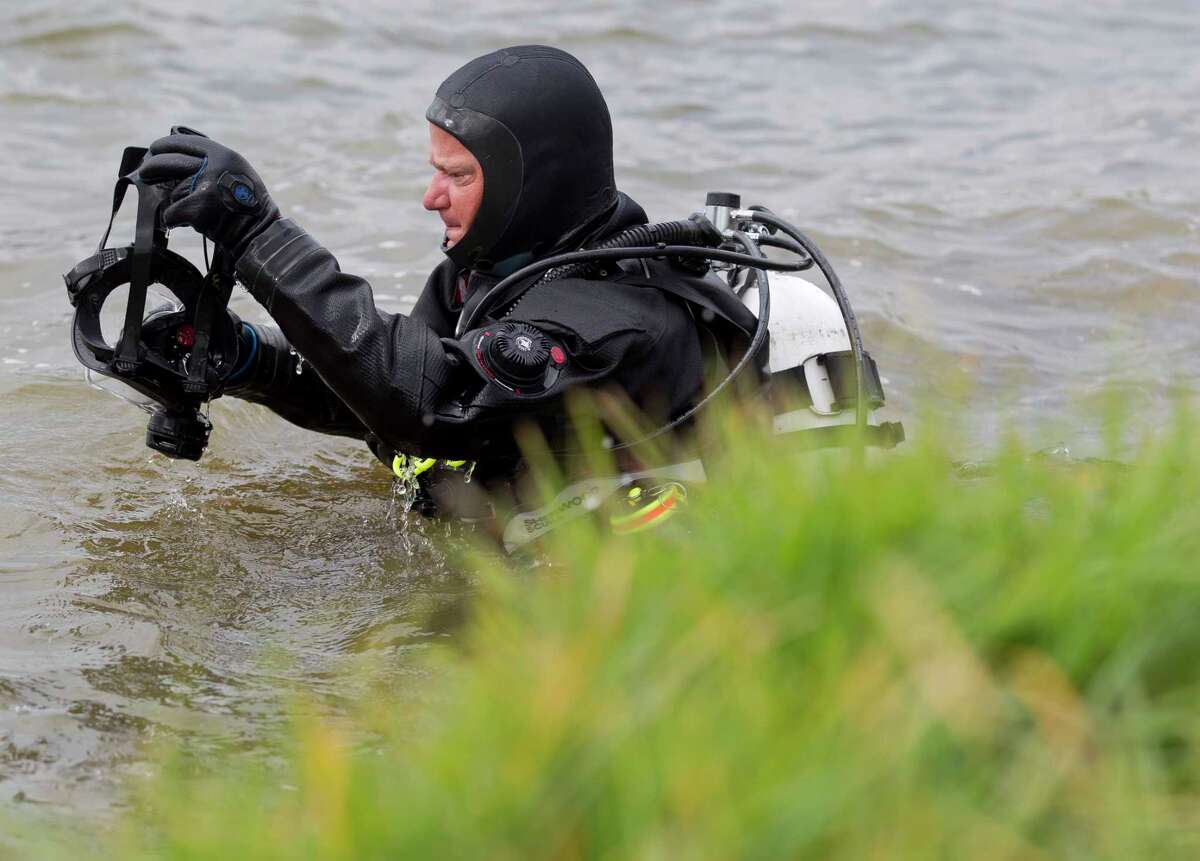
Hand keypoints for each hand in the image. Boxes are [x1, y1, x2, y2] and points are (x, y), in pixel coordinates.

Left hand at [136, 127, 279, 259]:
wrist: (261, 233)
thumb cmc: (249, 206)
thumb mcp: (238, 172)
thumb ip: (214, 162)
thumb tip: (178, 157)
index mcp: (224, 155)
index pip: (185, 142)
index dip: (165, 144)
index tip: (155, 149)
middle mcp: (214, 166)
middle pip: (167, 161)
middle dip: (151, 167)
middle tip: (144, 172)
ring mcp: (205, 187)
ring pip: (171, 191)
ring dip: (175, 202)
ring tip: (193, 211)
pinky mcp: (197, 208)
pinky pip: (171, 213)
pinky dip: (175, 221)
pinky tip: (189, 224)